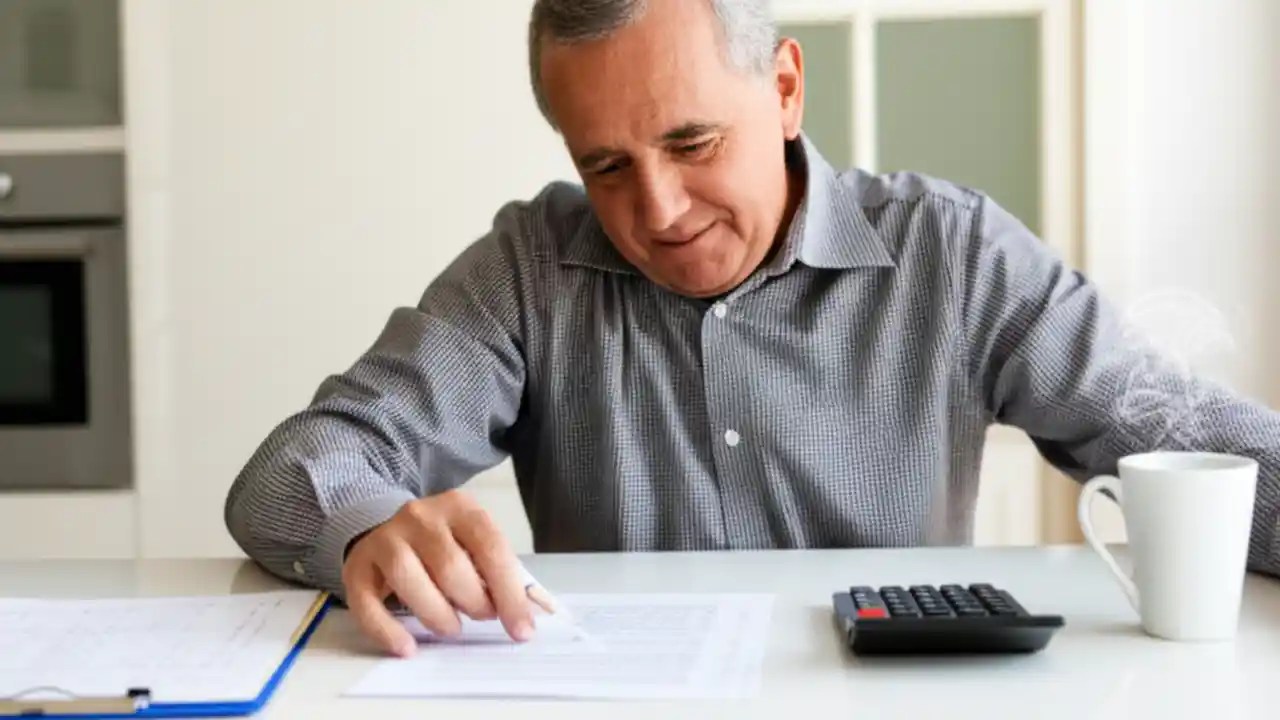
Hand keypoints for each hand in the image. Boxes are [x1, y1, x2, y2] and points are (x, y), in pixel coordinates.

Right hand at [342, 489, 534, 656]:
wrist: (386, 526)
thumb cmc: (444, 543)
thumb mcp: (474, 543)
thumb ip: (497, 571)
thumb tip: (524, 617)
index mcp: (459, 507)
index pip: (490, 547)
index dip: (509, 592)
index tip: (521, 629)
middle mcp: (420, 516)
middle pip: (450, 566)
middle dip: (474, 602)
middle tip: (481, 616)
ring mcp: (385, 539)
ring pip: (409, 579)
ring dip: (437, 614)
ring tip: (451, 626)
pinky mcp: (357, 566)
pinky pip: (367, 603)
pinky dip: (388, 630)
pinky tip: (407, 647)